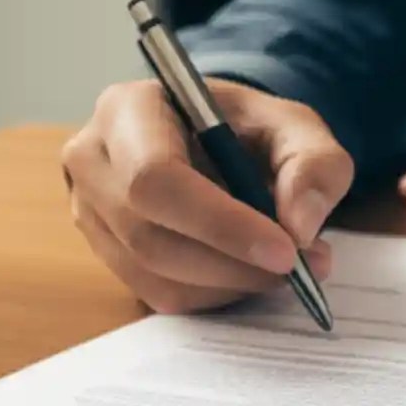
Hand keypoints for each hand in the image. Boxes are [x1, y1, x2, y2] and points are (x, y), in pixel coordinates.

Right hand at [61, 78, 353, 313]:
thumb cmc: (254, 130)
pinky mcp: (109, 253)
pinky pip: (159, 294)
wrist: (224, 143)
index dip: (221, 224)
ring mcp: (91, 211)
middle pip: (149, 235)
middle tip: (297, 268)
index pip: (156, 177)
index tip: (285, 252)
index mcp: (129, 109)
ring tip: (283, 268)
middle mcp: (93, 160)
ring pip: (154, 274)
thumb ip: (314, 166)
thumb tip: (300, 226)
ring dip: (230, 283)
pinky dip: (216, 295)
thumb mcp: (299, 129)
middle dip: (233, 263)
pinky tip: (248, 272)